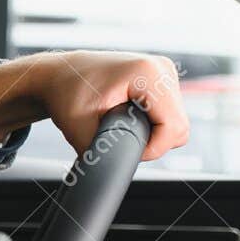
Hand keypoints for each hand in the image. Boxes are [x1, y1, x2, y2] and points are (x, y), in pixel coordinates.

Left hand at [0, 50, 189, 161]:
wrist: (59, 74)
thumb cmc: (65, 95)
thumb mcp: (78, 129)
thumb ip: (102, 154)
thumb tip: (116, 173)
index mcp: (147, 73)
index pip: (173, 127)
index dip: (152, 150)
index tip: (126, 152)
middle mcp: (161, 68)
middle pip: (180, 127)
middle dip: (153, 144)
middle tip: (119, 140)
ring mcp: (164, 71)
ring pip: (177, 122)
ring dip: (153, 135)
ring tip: (120, 126)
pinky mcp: (163, 78)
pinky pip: (171, 114)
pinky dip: (154, 124)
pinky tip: (129, 118)